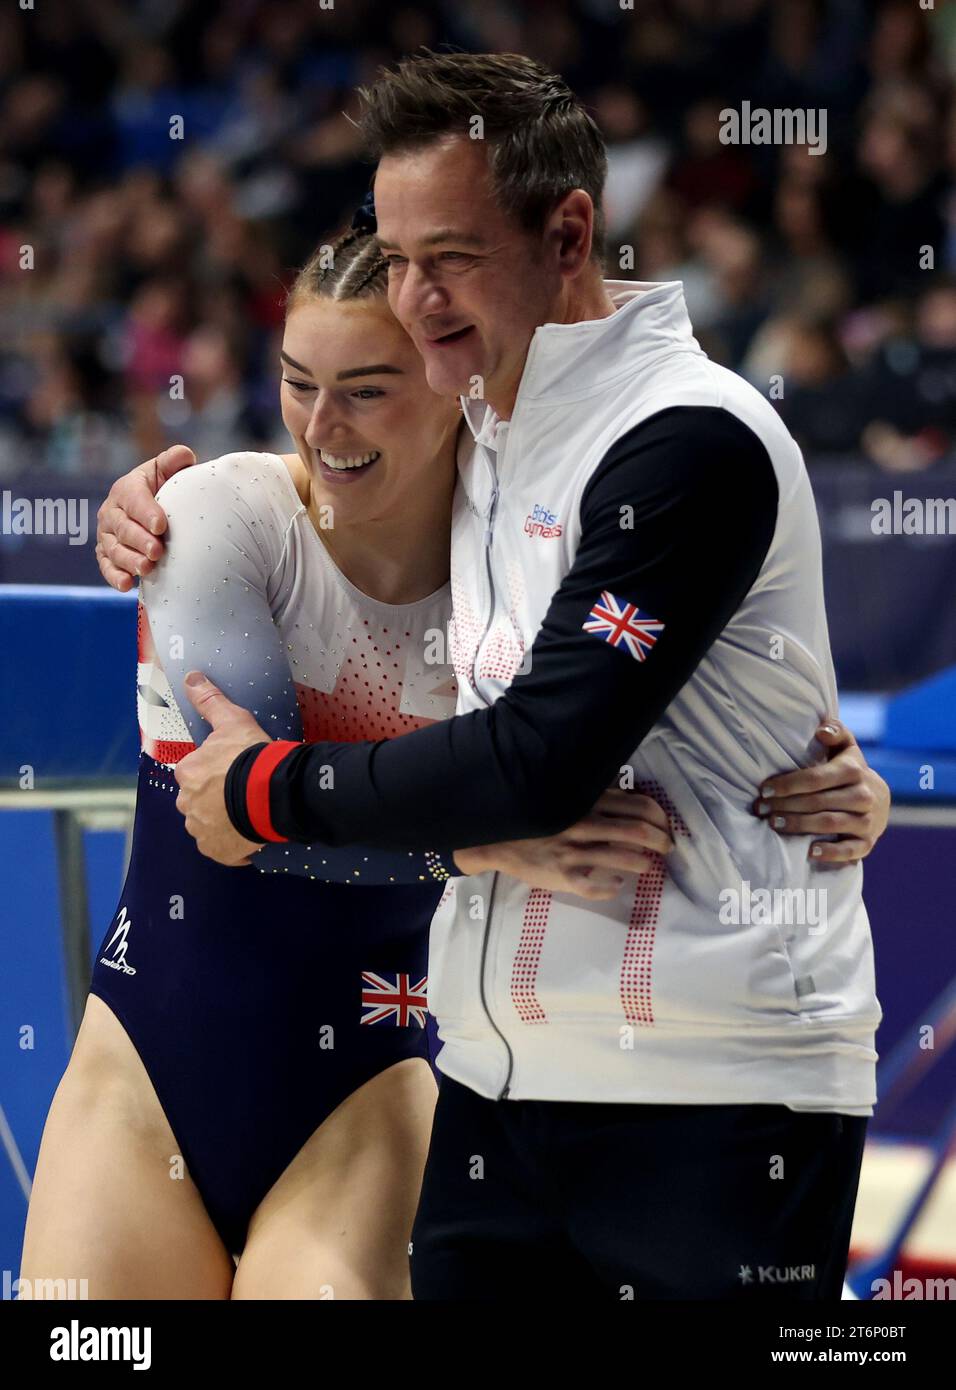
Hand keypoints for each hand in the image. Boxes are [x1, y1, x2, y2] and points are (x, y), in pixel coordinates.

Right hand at [96, 445, 196, 590]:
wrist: (154, 510)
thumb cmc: (164, 489)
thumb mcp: (168, 471)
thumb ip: (175, 460)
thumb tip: (185, 456)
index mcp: (126, 489)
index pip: (134, 499)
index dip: (146, 512)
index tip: (161, 525)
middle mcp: (112, 512)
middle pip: (122, 528)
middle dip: (139, 540)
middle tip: (157, 551)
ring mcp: (107, 536)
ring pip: (114, 549)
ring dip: (129, 560)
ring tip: (147, 568)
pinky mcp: (107, 556)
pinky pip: (106, 567)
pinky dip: (115, 577)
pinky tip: (127, 585)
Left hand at [173, 672, 270, 866]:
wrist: (272, 793)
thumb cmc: (251, 756)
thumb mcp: (233, 721)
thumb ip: (210, 700)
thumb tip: (191, 677)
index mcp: (187, 773)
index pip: (194, 773)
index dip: (215, 772)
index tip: (234, 772)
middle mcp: (187, 804)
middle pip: (198, 801)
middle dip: (216, 799)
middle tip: (243, 793)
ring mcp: (201, 830)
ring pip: (208, 825)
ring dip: (223, 822)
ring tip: (250, 814)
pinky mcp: (217, 851)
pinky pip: (221, 849)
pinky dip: (232, 844)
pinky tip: (250, 834)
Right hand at [453, 788, 673, 899]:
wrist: (500, 840)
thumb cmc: (540, 818)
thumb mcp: (568, 798)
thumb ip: (597, 797)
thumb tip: (631, 800)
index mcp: (588, 802)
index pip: (638, 807)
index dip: (660, 818)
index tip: (667, 827)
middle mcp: (584, 824)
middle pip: (638, 832)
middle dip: (661, 842)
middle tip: (668, 849)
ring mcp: (574, 851)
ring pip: (623, 858)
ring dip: (643, 864)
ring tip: (647, 866)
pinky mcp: (563, 876)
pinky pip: (596, 886)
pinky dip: (613, 887)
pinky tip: (618, 885)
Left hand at [753, 719, 889, 863]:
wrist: (879, 799)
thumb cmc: (849, 770)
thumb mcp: (846, 748)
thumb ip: (836, 732)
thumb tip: (822, 730)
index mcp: (853, 771)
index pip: (815, 778)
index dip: (787, 784)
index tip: (764, 790)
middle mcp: (862, 796)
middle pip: (818, 802)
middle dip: (785, 806)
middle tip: (761, 809)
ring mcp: (867, 821)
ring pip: (829, 824)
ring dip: (799, 825)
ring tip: (773, 824)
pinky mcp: (867, 842)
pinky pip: (850, 850)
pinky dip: (830, 852)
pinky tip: (809, 852)